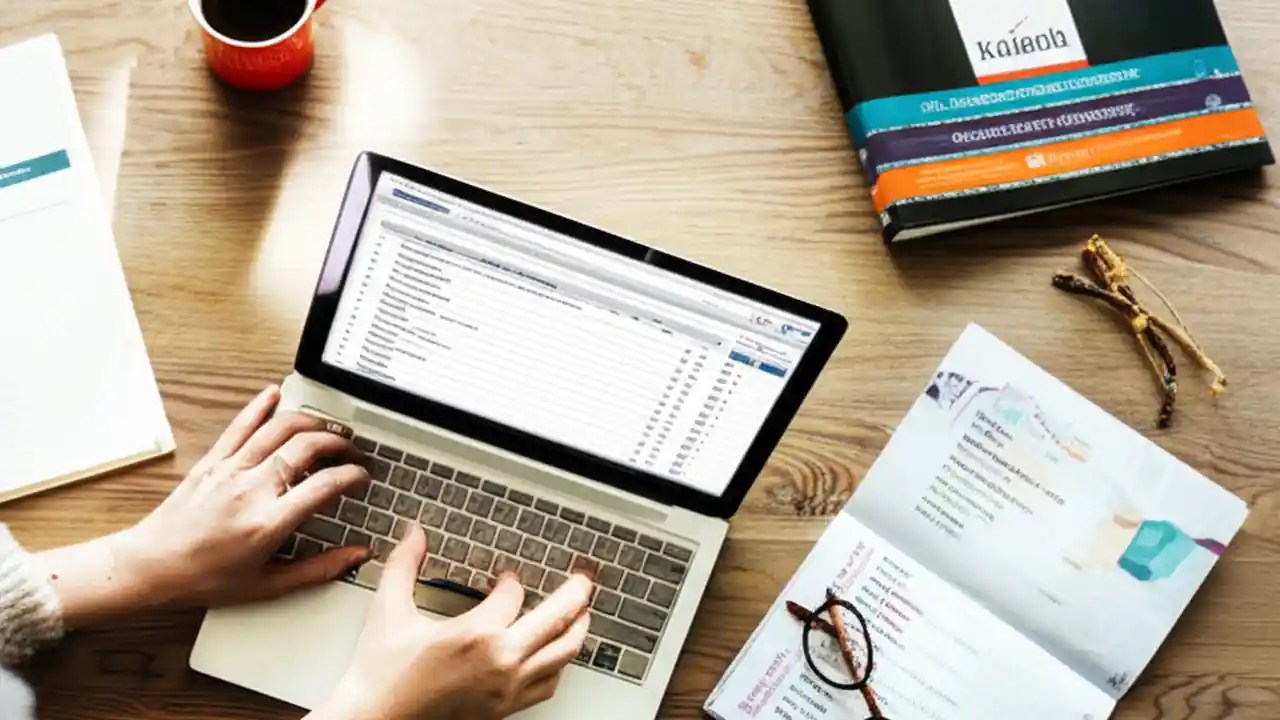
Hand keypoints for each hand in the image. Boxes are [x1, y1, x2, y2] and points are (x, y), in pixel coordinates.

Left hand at [37, 386, 372, 627]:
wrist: (151, 567)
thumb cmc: (204, 579)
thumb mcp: (269, 586)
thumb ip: (319, 569)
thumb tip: (356, 556)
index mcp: (268, 522)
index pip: (325, 484)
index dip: (353, 475)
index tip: (362, 476)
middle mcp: (251, 490)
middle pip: (308, 446)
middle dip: (339, 443)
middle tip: (352, 451)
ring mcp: (230, 470)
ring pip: (280, 428)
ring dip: (311, 421)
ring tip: (328, 427)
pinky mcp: (212, 462)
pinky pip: (240, 425)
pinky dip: (261, 406)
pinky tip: (275, 396)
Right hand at [312, 525, 592, 719]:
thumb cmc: (381, 676)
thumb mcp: (389, 611)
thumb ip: (405, 565)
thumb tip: (415, 534)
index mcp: (476, 635)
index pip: (514, 594)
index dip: (511, 579)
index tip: (505, 576)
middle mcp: (500, 663)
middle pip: (559, 620)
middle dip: (577, 594)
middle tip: (583, 579)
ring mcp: (506, 690)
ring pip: (563, 655)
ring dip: (577, 629)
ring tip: (582, 613)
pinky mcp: (503, 710)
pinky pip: (548, 685)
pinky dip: (559, 665)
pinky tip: (555, 655)